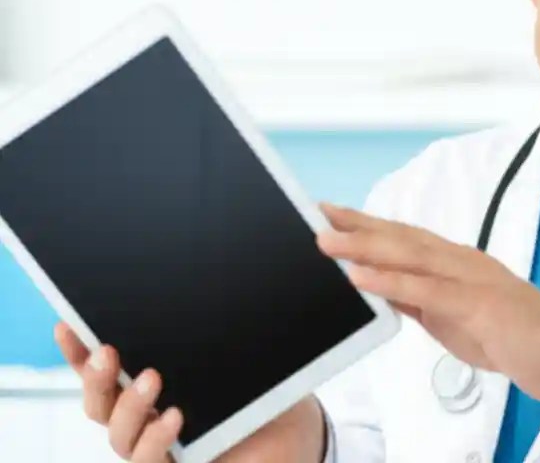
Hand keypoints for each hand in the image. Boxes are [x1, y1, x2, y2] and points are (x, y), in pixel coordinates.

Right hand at [54, 324, 325, 462]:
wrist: (295, 433)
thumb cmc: (263, 391)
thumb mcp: (237, 351)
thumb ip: (216, 326)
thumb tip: (206, 273)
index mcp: (149, 386)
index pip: (101, 370)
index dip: (77, 351)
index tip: (65, 325)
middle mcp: (145, 419)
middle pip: (99, 403)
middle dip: (96, 377)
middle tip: (109, 353)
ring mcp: (159, 447)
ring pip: (120, 436)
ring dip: (130, 407)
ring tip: (153, 380)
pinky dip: (156, 440)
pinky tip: (173, 418)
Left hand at [317, 204, 539, 421]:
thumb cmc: (519, 340)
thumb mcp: (458, 321)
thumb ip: (424, 302)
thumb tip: (385, 290)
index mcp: (460, 265)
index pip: (405, 239)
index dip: (366, 225)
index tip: (329, 214)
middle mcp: (465, 263)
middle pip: (402, 238)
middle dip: (356, 226)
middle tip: (315, 215)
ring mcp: (474, 280)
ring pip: (411, 256)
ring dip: (365, 246)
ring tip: (325, 241)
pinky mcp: (481, 304)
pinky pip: (428, 290)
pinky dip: (392, 280)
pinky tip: (361, 276)